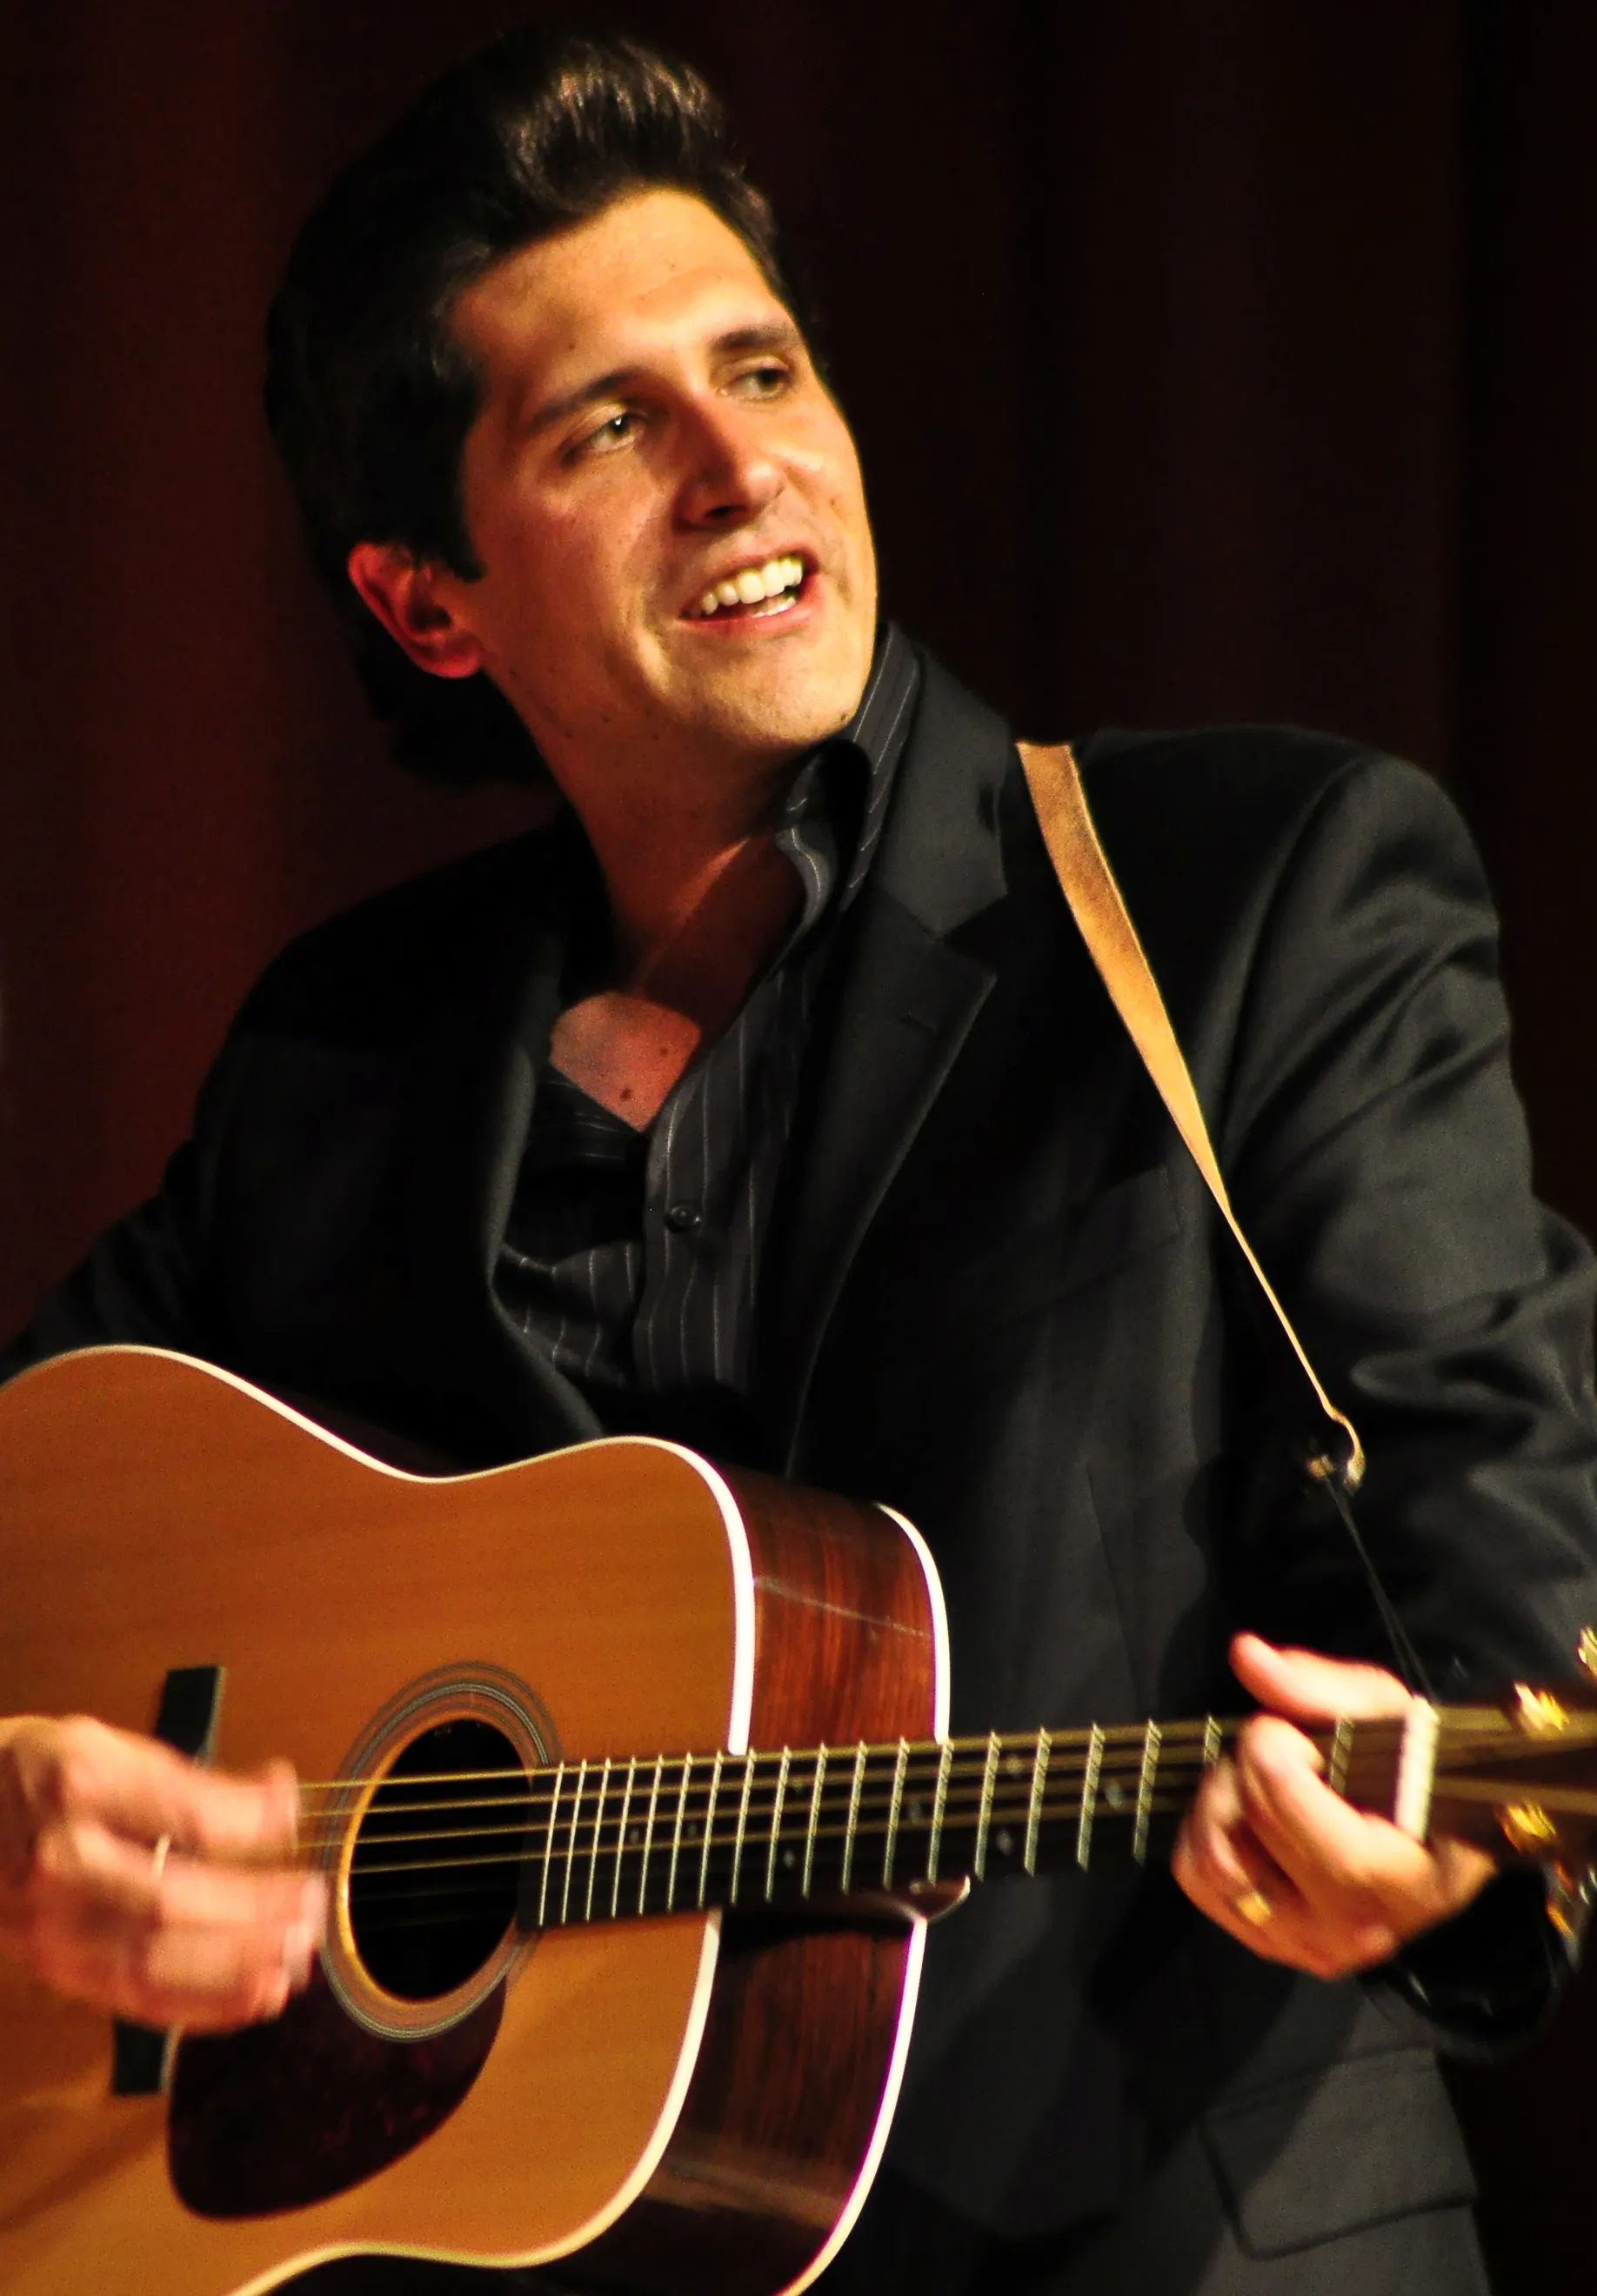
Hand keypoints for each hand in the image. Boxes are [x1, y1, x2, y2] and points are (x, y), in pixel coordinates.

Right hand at [0, 1714, 325, 2029]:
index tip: (295, 1814)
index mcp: (79, 1788)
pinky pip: (133, 1999)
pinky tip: (256, 1995)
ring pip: (152, 1962)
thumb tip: (280, 1794)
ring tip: (295, 1958)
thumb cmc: (38, 1773)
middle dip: (253, 1910)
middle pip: (168, 1900)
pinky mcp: (55, 1967)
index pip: (182, 1815)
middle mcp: (60, 1861)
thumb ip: (192, 1778)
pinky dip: (202, 2006)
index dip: (251, 1821)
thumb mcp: (106, 1744)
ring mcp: (51, 1924)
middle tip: (312, 1903)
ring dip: (236, 1968)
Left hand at [1171, 1634, 1494, 1977]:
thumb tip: (1245, 1653)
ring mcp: (1306, 1947)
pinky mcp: (1266, 1943)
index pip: (1311, 1830)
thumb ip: (1317, 1686)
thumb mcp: (1384, 1713)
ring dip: (1219, 1800)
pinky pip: (1197, 1878)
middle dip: (1246, 1765)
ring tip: (1261, 1780)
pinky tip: (1246, 1814)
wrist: (1428, 1832)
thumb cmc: (1416, 1769)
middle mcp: (1354, 1932)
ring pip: (1211, 1860)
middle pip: (1247, 1833)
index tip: (1301, 1737)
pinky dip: (1205, 1831)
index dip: (1281, 1761)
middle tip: (1281, 1746)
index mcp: (1405, 1880)